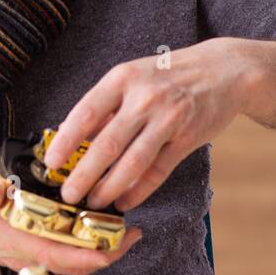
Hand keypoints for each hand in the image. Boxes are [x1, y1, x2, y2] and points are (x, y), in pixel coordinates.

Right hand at [0, 165, 141, 274]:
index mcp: (15, 238)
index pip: (61, 255)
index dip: (93, 254)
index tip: (117, 243)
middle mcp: (26, 252)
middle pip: (77, 264)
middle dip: (109, 253)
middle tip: (133, 233)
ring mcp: (30, 253)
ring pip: (73, 262)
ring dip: (100, 250)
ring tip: (121, 229)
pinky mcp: (31, 248)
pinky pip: (64, 254)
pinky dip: (84, 245)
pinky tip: (93, 226)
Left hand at [45, 37, 256, 211]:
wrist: (225, 71)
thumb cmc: (168, 76)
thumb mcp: (132, 78)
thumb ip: (104, 107)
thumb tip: (70, 138)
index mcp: (122, 79)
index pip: (86, 113)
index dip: (65, 141)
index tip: (50, 163)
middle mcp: (145, 98)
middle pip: (107, 144)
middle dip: (84, 175)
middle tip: (68, 194)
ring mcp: (169, 119)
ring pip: (133, 162)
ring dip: (109, 187)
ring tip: (93, 203)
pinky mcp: (188, 138)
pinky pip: (158, 170)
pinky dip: (139, 190)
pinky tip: (124, 201)